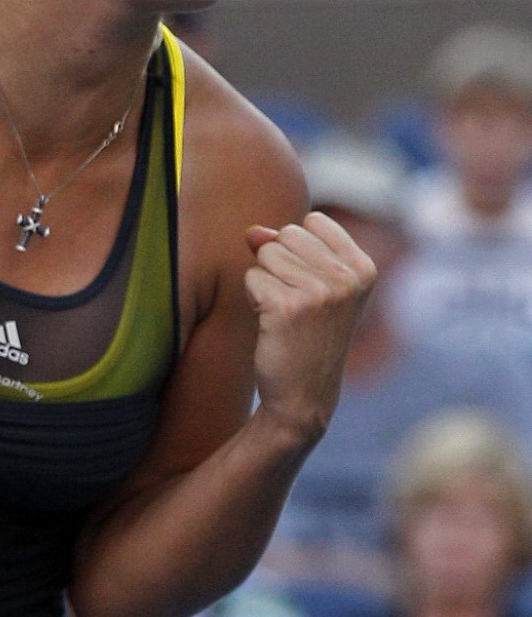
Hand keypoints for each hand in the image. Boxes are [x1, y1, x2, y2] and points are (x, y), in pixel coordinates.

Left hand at [244, 212, 375, 445]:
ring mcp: (319, 292)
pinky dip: (253, 299)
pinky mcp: (287, 307)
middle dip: (278, 263)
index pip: (314, 220)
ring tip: (284, 314)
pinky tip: (272, 324)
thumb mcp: (313, 287)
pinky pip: (252, 278)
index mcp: (364, 268)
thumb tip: (253, 231)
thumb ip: (288, 249)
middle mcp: (347, 278)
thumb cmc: (306, 336)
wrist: (303, 396)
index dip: (298, 247)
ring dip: (265, 282)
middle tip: (294, 302)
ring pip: (266, 254)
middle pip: (287, 234)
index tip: (310, 283)